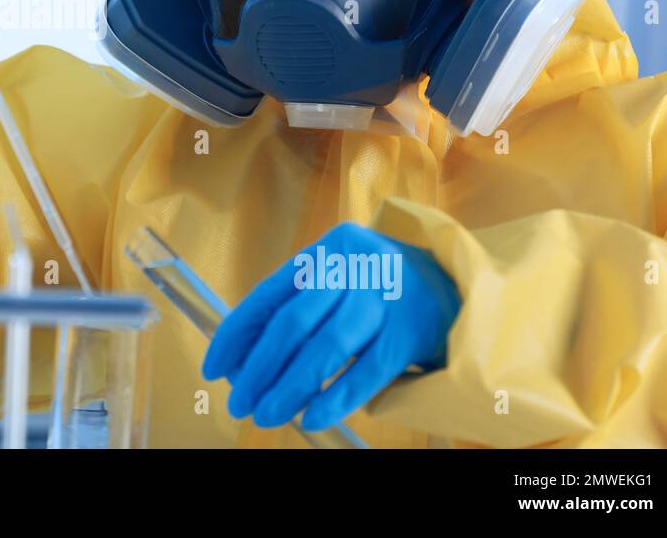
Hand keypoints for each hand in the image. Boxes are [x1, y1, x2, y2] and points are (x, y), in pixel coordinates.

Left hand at [203, 222, 459, 431]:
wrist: (452, 282)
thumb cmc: (374, 285)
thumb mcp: (334, 279)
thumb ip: (292, 307)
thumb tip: (240, 359)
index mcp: (326, 249)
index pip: (269, 295)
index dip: (237, 334)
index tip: (214, 367)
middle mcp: (355, 267)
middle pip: (294, 322)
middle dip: (259, 368)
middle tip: (238, 402)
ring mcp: (386, 298)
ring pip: (327, 348)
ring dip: (291, 387)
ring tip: (265, 415)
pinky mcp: (411, 332)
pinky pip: (366, 372)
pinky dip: (335, 398)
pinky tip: (310, 418)